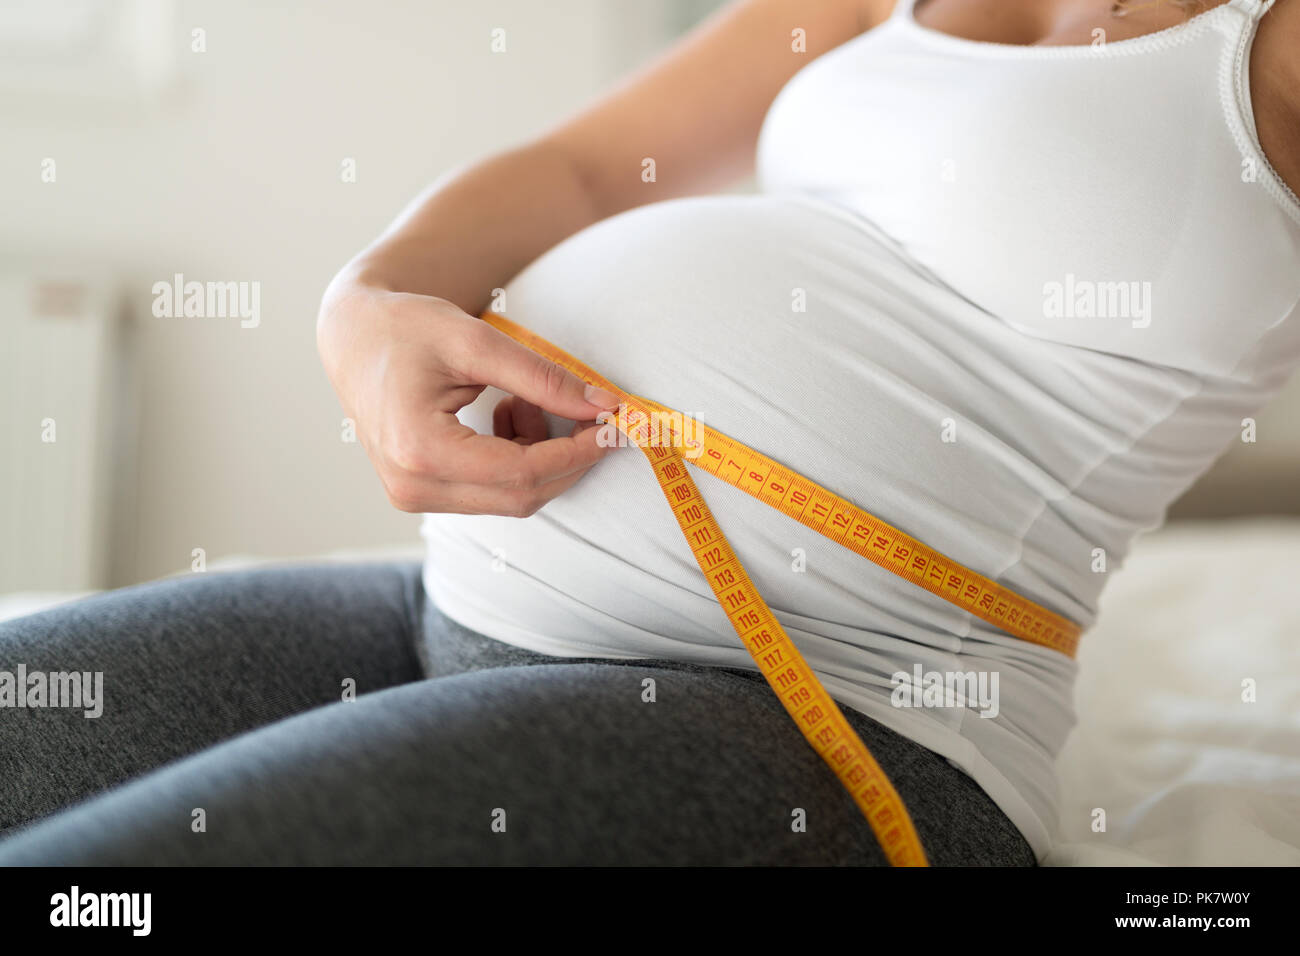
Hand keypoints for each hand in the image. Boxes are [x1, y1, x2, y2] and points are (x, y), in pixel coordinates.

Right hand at [317, 280, 620, 516]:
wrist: (351, 337)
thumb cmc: (406, 328)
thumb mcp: (477, 342)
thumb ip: (542, 378)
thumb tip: (603, 405)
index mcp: (420, 450)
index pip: (522, 472)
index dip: (576, 452)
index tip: (613, 426)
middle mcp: (413, 487)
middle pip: (521, 496)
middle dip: (568, 459)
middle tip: (591, 415)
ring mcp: (413, 497)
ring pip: (510, 499)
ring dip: (540, 456)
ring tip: (523, 399)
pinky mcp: (420, 494)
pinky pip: (489, 492)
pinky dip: (516, 460)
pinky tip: (505, 414)